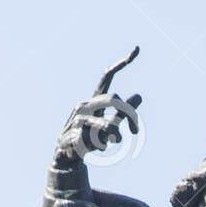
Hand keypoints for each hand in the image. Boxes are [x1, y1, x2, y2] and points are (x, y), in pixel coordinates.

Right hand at [55, 47, 142, 162]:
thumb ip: (122, 113)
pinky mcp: (70, 136)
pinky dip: (100, 146)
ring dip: (114, 134)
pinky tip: (99, 148)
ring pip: (105, 123)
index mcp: (93, 100)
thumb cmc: (89, 138)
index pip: (107, 78)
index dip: (121, 64)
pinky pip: (92, 140)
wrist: (66, 157)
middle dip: (128, 114)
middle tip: (136, 132)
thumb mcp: (108, 124)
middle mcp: (84, 106)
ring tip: (117, 142)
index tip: (136, 49)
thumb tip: (139, 96)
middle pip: (112, 99)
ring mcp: (75, 121)